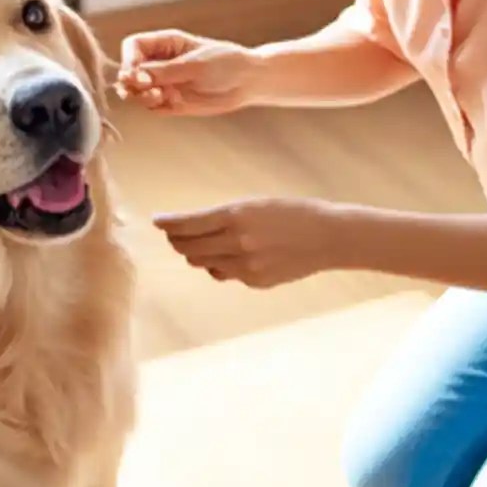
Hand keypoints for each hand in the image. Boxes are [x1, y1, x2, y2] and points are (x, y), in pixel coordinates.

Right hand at [116, 29, 259, 115]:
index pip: (133, 46)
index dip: (129, 60)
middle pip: (129, 70)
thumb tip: (135, 76)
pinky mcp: (171, 101)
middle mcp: (161, 62)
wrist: (248, 82)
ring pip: (136, 91)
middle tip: (146, 88)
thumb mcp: (195, 65)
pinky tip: (170, 103)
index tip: (136, 74)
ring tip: (159, 96)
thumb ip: (165, 71)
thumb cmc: (226, 64)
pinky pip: (151, 106)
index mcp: (165, 43)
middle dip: (131, 82)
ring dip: (141, 96)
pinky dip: (154, 107)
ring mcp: (165, 82)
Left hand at [153, 197, 335, 287]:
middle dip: (177, 240)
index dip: (168, 222)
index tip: (157, 220)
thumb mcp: (256, 204)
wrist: (328, 237)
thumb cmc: (293, 213)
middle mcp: (237, 242)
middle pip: (189, 247)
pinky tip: (228, 256)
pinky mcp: (255, 281)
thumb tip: (194, 229)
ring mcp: (246, 266)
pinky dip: (220, 265)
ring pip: (203, 264)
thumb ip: (225, 217)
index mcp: (237, 215)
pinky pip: (226, 275)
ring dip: (195, 254)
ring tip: (195, 245)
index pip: (189, 223)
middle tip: (173, 234)